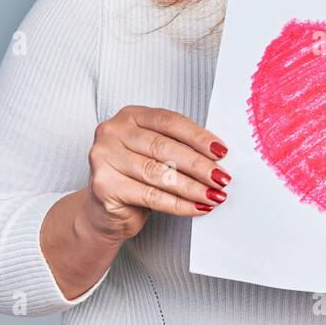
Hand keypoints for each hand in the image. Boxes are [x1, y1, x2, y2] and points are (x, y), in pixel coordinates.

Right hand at [82, 105, 232, 242]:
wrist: (105, 209)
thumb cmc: (136, 176)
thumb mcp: (155, 153)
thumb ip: (178, 146)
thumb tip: (218, 155)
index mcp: (131, 115)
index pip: (169, 121)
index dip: (198, 136)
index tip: (222, 151)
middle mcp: (113, 132)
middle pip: (164, 147)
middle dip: (198, 165)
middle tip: (222, 178)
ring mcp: (104, 158)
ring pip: (158, 173)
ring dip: (192, 187)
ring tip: (214, 196)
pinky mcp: (103, 186)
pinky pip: (150, 196)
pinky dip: (178, 204)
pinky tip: (197, 208)